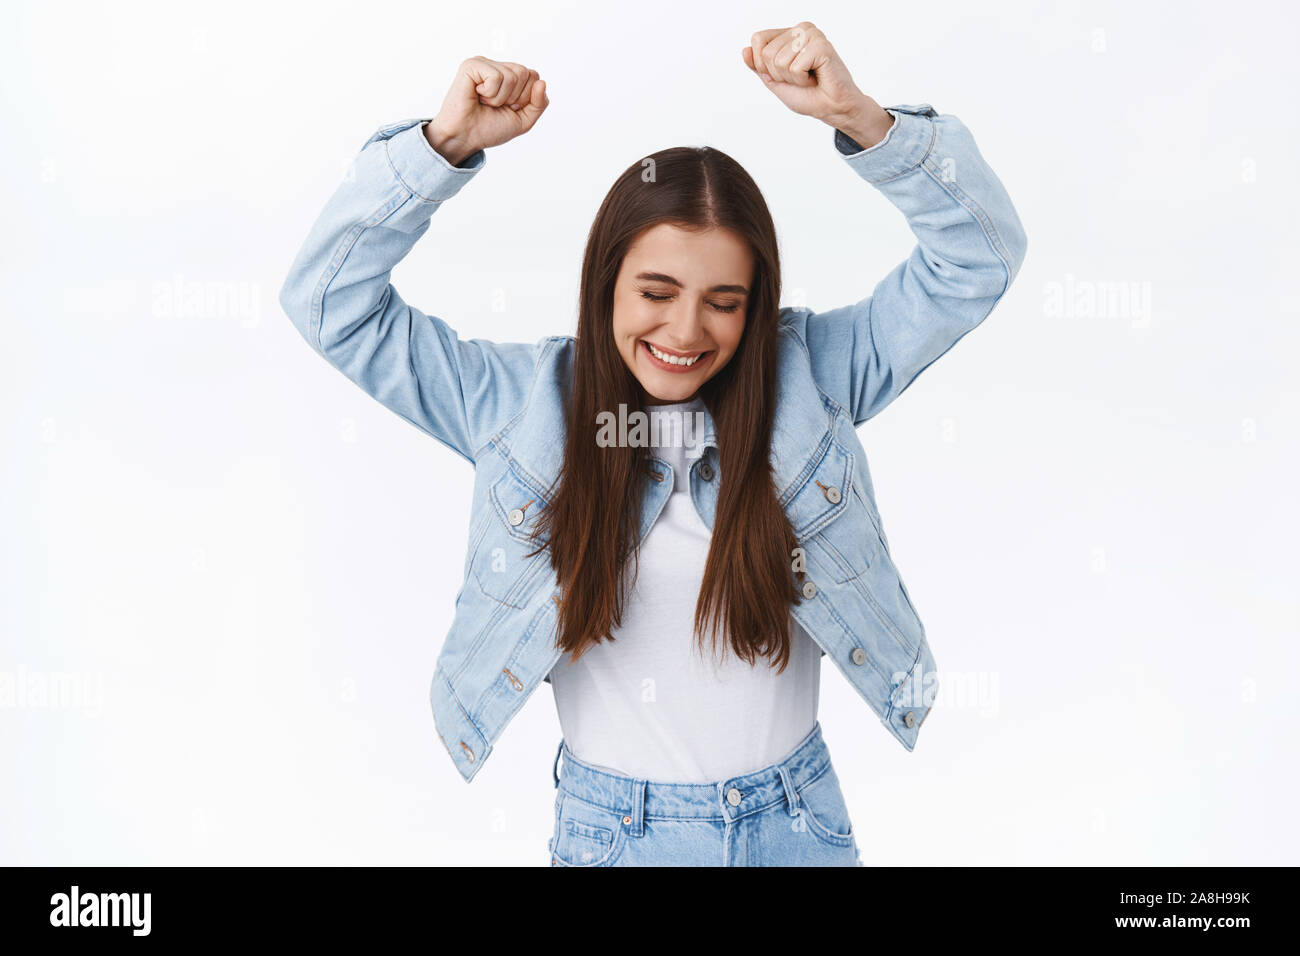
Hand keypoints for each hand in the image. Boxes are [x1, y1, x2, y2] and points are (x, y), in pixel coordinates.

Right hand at [425, 56, 548, 165]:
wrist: (465, 138)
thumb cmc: (489, 129)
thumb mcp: (523, 120)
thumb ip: (539, 104)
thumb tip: (542, 82)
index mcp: (510, 76)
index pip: (534, 77)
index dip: (525, 98)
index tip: (508, 108)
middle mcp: (498, 66)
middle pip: (525, 73)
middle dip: (514, 98)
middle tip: (495, 105)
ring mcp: (484, 64)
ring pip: (512, 76)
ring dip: (499, 98)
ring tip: (484, 102)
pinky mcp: (471, 65)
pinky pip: (496, 77)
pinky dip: (489, 94)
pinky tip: (477, 95)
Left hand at [742, 23, 892, 149]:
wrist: (831, 108)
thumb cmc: (808, 95)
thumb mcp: (775, 81)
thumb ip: (758, 66)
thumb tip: (744, 50)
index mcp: (789, 34)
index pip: (758, 39)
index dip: (763, 64)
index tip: (784, 74)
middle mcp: (801, 29)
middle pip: (767, 53)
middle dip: (779, 74)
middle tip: (800, 78)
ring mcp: (812, 35)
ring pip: (779, 60)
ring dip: (792, 78)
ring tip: (808, 78)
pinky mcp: (821, 45)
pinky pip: (795, 67)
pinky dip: (802, 80)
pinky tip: (815, 78)